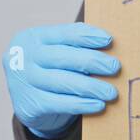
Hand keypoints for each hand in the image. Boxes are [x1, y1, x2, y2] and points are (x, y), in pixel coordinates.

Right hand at [3, 23, 119, 138]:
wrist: (29, 102)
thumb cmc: (51, 69)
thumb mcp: (56, 52)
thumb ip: (76, 45)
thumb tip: (109, 43)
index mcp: (33, 37)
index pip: (63, 33)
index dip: (86, 36)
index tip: (108, 40)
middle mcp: (24, 57)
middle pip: (62, 57)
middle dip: (92, 61)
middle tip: (115, 67)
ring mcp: (24, 81)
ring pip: (62, 82)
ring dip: (91, 87)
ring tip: (111, 92)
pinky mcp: (29, 105)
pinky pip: (59, 103)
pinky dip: (81, 104)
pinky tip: (99, 105)